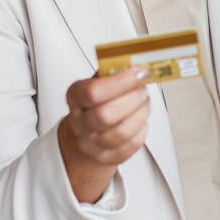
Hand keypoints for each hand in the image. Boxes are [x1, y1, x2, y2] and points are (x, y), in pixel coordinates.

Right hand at [58, 67, 150, 203]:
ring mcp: (93, 144)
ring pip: (122, 132)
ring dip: (141, 113)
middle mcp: (80, 123)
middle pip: (106, 115)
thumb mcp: (98, 81)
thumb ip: (115, 70)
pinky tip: (141, 118)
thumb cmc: (96, 103)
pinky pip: (132, 145)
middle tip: (143, 89)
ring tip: (144, 102)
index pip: (93, 92)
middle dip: (133, 99)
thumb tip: (136, 62)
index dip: (121, 81)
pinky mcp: (109, 157)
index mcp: (75, 98)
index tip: (139, 72)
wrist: (86, 135)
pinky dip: (142, 128)